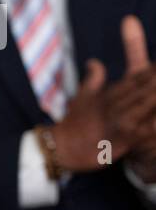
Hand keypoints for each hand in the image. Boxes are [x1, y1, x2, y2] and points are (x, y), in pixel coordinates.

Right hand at [52, 16, 155, 171]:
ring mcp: (122, 122)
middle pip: (146, 88)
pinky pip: (147, 129)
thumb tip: (94, 61)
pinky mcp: (126, 139)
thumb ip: (93, 79)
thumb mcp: (82, 97)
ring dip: (154, 98)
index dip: (151, 71)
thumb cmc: (73, 123)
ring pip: (148, 104)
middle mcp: (116, 105)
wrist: (63, 148)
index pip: (137, 78)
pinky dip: (153, 123)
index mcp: (109, 94)